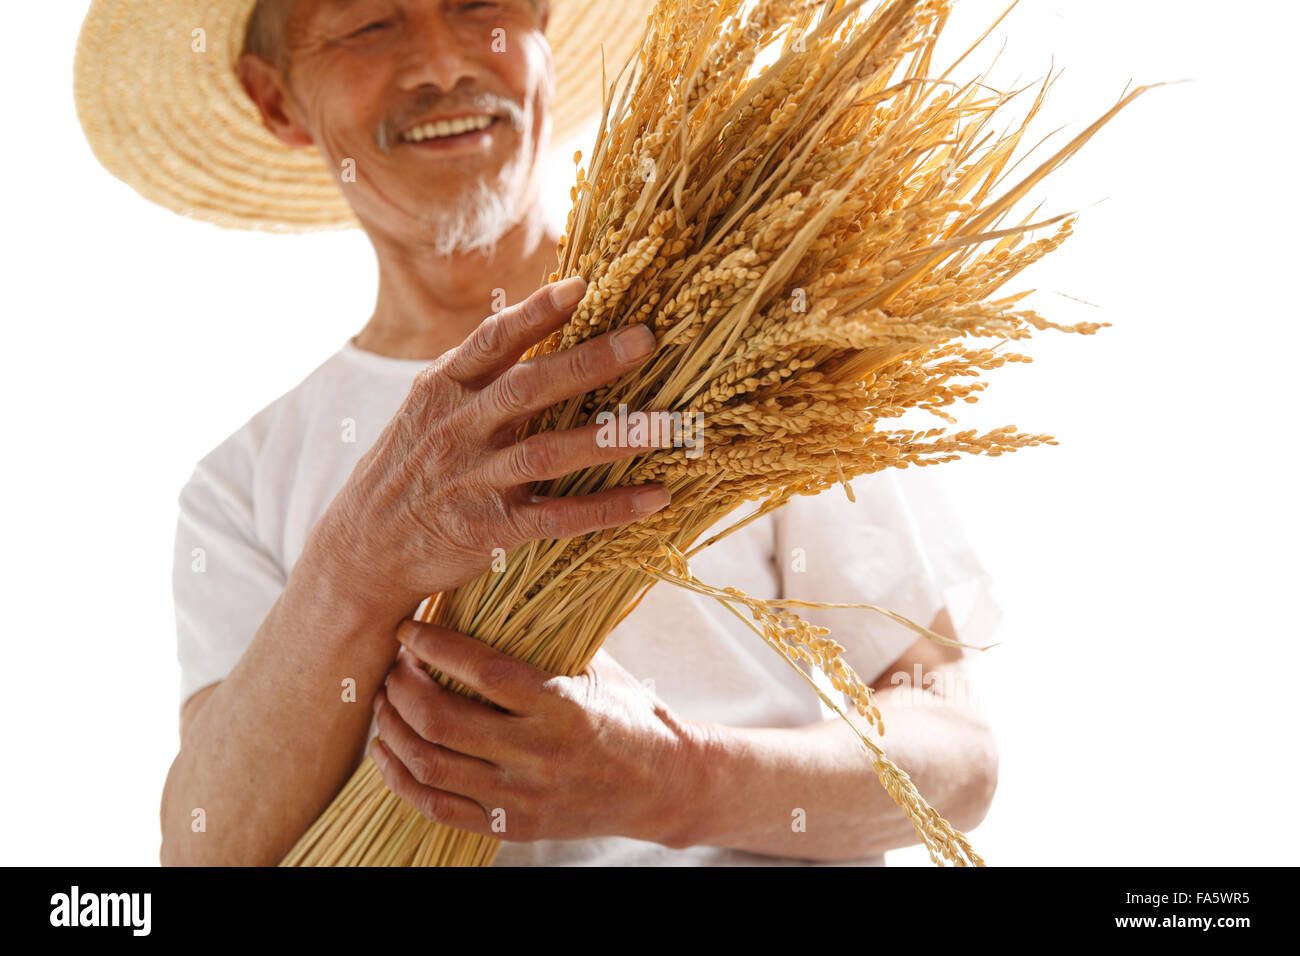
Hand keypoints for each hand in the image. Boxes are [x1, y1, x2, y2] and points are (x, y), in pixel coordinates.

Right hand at [307, 277, 669, 621]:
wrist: (362, 549)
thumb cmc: (410, 464)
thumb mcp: (428, 407)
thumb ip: (478, 369)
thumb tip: (531, 312)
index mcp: (442, 390)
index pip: (491, 341)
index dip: (536, 312)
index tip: (584, 286)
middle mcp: (457, 431)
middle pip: (529, 389)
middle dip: (589, 362)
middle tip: (645, 339)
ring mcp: (475, 482)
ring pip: (550, 453)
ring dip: (612, 437)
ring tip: (667, 423)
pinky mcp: (491, 532)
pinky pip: (559, 518)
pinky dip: (610, 509)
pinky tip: (655, 497)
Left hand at [369, 619, 706, 846]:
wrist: (663, 785)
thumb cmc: (628, 713)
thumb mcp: (596, 668)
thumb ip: (546, 640)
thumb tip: (490, 593)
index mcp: (560, 705)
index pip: (479, 670)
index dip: (432, 645)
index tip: (408, 629)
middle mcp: (538, 753)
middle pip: (440, 719)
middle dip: (400, 687)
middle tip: (392, 668)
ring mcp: (522, 796)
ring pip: (429, 765)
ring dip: (393, 729)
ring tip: (385, 704)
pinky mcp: (513, 826)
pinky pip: (437, 807)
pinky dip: (400, 780)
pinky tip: (388, 753)